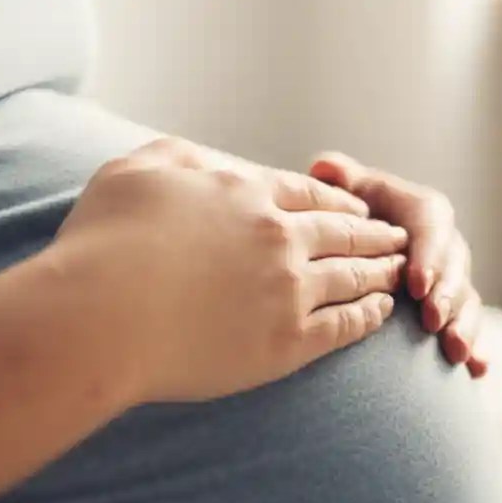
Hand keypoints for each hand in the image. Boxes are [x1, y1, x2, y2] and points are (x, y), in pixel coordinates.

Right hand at [47, 137, 409, 403]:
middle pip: (344, 233)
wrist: (98, 318)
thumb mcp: (134, 170)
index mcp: (246, 192)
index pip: (309, 195)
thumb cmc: (102, 243)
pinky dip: (370, 315)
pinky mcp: (286, 344)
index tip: (359, 209)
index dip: (339, 203)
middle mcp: (278, 237)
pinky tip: (383, 311)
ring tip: (402, 272)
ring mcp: (288, 291)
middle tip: (400, 236)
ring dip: (383, 271)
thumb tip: (206, 165)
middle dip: (377, 234)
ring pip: (353, 277)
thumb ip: (179, 158)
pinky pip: (346, 325)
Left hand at [310, 153, 487, 377]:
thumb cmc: (343, 219)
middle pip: (455, 263)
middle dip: (448, 293)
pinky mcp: (450, 311)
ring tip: (452, 350)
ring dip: (464, 324)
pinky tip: (476, 369)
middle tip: (432, 320)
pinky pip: (468, 328)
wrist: (345, 252)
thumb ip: (338, 184)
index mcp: (418, 210)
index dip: (428, 253)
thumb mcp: (341, 197)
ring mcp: (449, 279)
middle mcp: (440, 244)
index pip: (431, 223)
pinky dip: (477, 348)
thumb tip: (325, 167)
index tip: (415, 283)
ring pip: (466, 298)